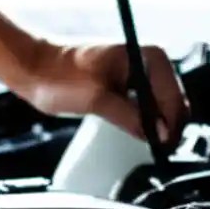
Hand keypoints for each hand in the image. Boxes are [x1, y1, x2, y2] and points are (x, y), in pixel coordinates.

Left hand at [12, 39, 189, 142]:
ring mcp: (140, 74)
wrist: (35, 69)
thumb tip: (161, 135)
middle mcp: (150, 62)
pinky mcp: (129, 86)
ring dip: (160, 126)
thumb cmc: (60, 76)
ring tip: (152, 146)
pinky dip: (148, 122)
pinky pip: (148, 108)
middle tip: (158, 151)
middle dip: (169, 127)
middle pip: (174, 102)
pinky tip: (142, 135)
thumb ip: (132, 116)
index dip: (172, 125)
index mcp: (149, 56)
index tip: (163, 148)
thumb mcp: (97, 99)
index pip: (174, 96)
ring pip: (163, 108)